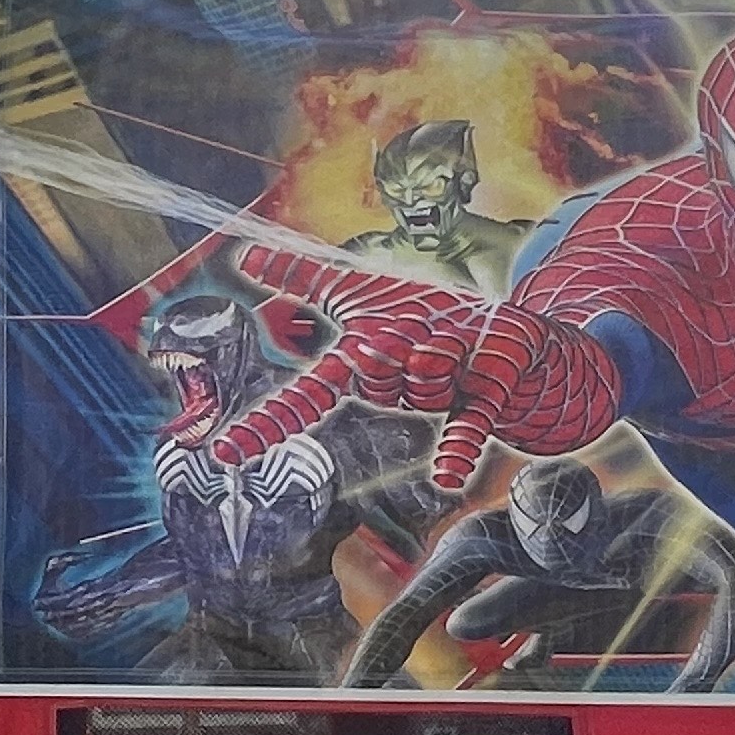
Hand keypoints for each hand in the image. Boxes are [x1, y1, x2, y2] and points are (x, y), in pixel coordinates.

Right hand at [218, 244, 608, 490]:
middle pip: (373, 374)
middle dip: (385, 351)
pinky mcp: (486, 398)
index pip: (305, 395)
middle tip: (400, 336)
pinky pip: (465, 430)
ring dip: (435, 353)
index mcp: (363, 365)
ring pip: (419, 377)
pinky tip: (447, 477)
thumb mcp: (362, 290)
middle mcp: (395, 386)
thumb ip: (302, 279)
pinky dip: (456, 450)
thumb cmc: (427, 318)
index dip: (266, 422)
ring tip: (451, 338)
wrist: (507, 337)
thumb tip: (243, 256)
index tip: (226, 451)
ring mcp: (439, 394)